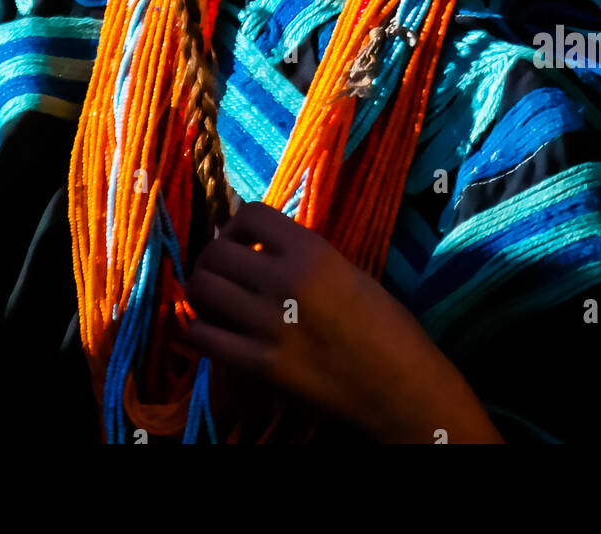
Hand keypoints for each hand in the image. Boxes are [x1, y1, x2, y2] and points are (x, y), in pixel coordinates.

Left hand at [183, 200, 500, 441]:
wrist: (401, 386)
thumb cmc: (386, 325)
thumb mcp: (346, 270)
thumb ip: (301, 255)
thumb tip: (257, 247)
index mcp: (311, 250)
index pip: (250, 214)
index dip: (238, 224)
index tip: (242, 240)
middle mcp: (284, 278)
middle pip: (216, 250)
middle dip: (213, 257)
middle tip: (224, 271)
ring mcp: (268, 323)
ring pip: (203, 287)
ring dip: (202, 289)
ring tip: (215, 298)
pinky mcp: (260, 363)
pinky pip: (204, 336)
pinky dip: (198, 328)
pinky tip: (210, 328)